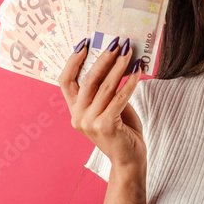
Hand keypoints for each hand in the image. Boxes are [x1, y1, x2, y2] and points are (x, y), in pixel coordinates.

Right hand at [58, 36, 145, 169]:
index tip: (85, 43)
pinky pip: (119, 98)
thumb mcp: (109, 107)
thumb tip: (115, 59)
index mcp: (74, 110)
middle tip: (117, 43)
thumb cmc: (122, 131)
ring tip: (130, 52)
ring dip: (119, 67)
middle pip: (88, 79)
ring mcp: (90, 122)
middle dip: (103, 58)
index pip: (65, 80)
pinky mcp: (106, 126)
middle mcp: (78, 116)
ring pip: (105, 87)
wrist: (129, 159)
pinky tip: (138, 71)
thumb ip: (106, 90)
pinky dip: (130, 83)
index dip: (73, 61)